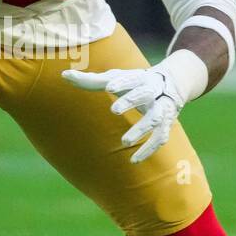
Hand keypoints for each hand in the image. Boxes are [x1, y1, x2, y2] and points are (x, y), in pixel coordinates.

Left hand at [61, 54, 204, 162]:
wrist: (171, 83)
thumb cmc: (133, 82)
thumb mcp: (115, 78)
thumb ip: (90, 80)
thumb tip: (63, 76)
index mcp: (138, 78)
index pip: (130, 77)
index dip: (121, 81)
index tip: (109, 87)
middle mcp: (152, 91)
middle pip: (143, 94)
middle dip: (131, 101)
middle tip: (114, 110)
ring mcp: (161, 108)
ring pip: (154, 119)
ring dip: (140, 130)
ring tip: (124, 142)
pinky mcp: (165, 125)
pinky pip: (160, 139)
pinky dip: (148, 150)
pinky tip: (134, 160)